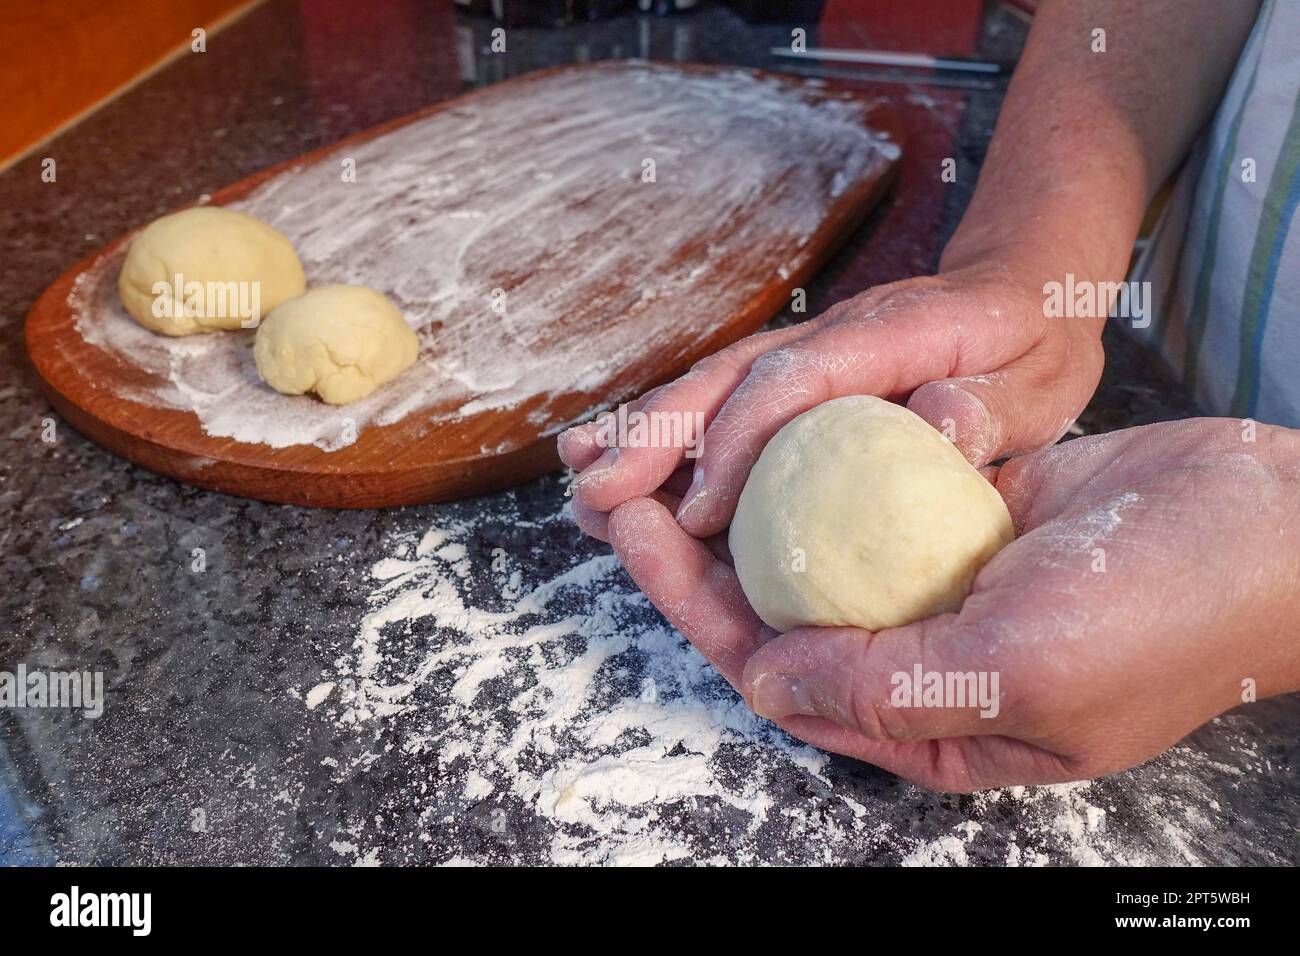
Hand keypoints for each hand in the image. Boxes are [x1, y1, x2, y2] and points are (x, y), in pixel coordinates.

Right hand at [560, 260, 1104, 541]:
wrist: (1021, 283)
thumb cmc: (1034, 341)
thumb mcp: (1042, 377)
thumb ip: (994, 403)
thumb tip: (941, 418)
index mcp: (892, 335)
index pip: (797, 382)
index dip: (740, 443)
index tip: (698, 511)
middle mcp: (831, 335)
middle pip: (728, 379)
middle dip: (656, 438)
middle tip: (594, 494)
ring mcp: (805, 348)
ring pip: (709, 387)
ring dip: (641, 434)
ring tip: (580, 482)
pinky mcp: (794, 372)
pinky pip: (722, 401)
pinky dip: (667, 433)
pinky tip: (619, 461)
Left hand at [603, 417, 1299, 790]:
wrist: (1269, 522)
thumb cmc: (1164, 616)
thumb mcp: (1019, 669)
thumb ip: (885, 685)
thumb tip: (764, 679)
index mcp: (922, 717)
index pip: (776, 667)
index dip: (693, 605)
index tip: (633, 537)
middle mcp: (919, 655)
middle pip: (779, 605)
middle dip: (697, 552)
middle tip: (626, 485)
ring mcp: (939, 581)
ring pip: (814, 547)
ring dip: (746, 504)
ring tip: (674, 453)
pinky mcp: (962, 516)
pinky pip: (869, 491)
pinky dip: (816, 465)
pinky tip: (768, 429)